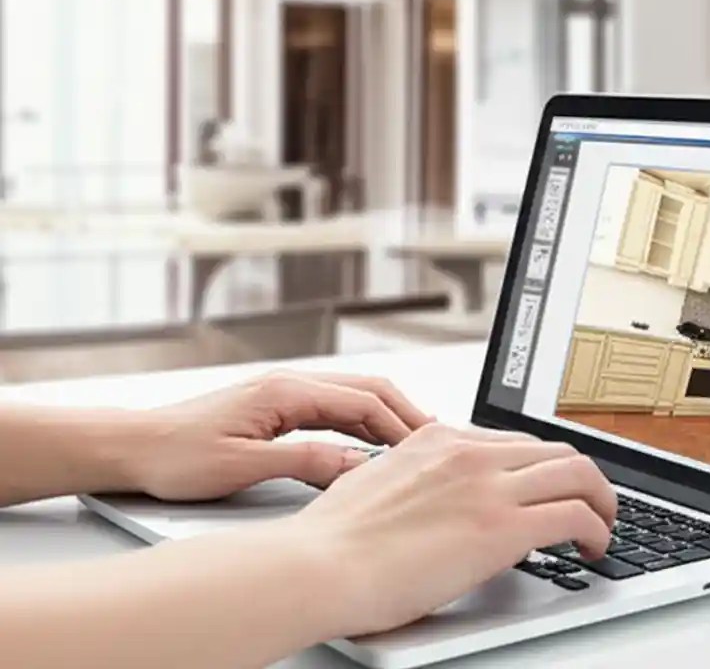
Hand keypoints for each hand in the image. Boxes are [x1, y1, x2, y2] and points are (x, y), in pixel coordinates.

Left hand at [125, 372, 434, 500]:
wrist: (131, 448)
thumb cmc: (174, 457)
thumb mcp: (244, 467)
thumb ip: (306, 463)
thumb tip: (359, 467)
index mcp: (285, 392)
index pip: (363, 401)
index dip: (400, 425)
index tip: (426, 448)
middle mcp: (288, 384)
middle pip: (366, 389)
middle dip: (405, 413)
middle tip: (437, 441)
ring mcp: (282, 393)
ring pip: (352, 397)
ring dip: (386, 417)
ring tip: (415, 443)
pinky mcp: (275, 407)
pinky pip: (333, 409)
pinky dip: (361, 423)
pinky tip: (372, 443)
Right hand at [282, 422, 616, 636]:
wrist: (320, 565)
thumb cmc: (335, 541)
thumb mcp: (377, 482)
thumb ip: (417, 480)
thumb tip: (436, 499)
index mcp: (439, 439)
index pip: (514, 442)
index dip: (543, 468)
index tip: (552, 487)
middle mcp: (470, 453)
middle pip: (556, 451)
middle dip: (584, 479)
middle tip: (592, 505)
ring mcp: (489, 486)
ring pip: (579, 475)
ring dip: (602, 501)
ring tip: (603, 526)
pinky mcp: (504, 527)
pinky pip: (577, 516)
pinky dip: (598, 530)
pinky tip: (593, 547)